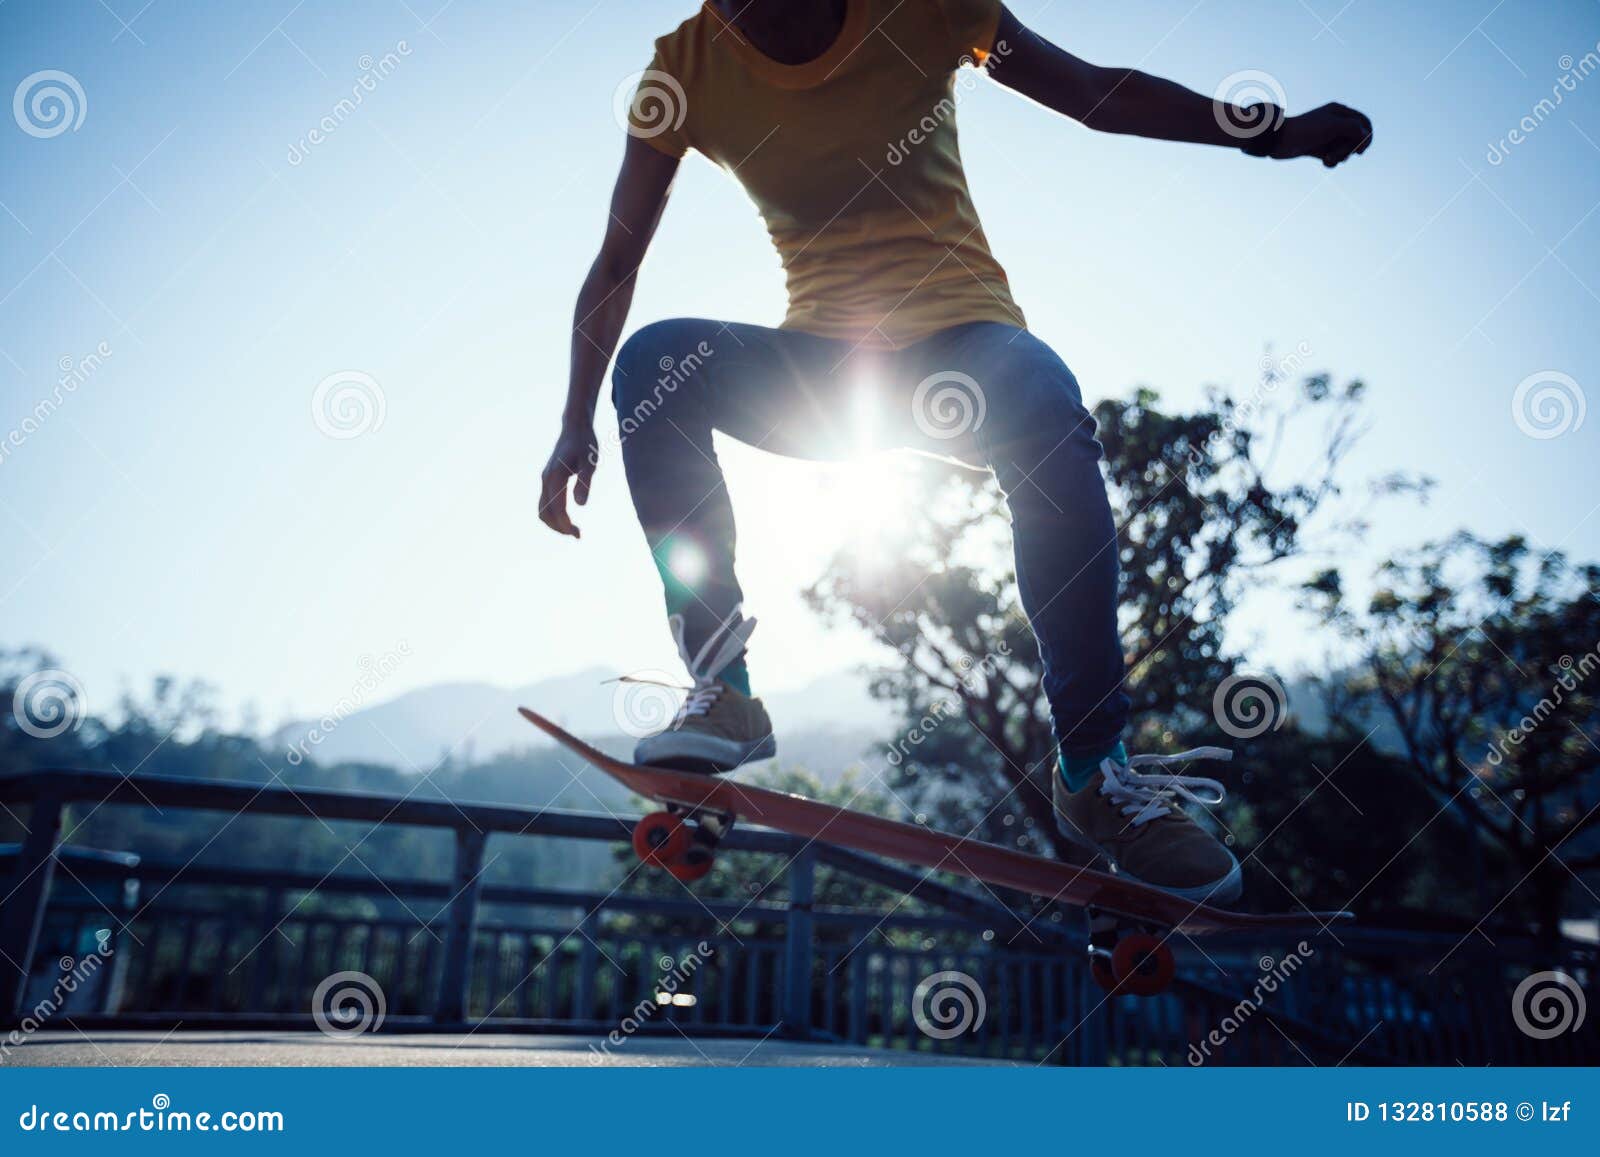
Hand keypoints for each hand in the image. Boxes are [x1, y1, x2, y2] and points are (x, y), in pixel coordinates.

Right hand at [539, 421, 598, 537]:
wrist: (575, 427)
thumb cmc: (586, 443)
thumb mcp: (590, 462)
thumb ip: (584, 482)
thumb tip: (580, 505)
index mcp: (555, 477)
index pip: (557, 508)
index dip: (566, 524)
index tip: (579, 535)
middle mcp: (546, 479)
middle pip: (545, 513)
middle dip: (559, 527)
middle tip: (578, 535)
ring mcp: (545, 479)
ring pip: (542, 509)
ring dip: (555, 523)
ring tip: (573, 530)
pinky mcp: (547, 479)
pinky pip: (545, 503)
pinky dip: (553, 515)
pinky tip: (568, 518)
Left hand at [1274, 102, 1371, 166]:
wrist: (1279, 141)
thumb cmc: (1305, 130)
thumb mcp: (1332, 126)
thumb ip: (1352, 128)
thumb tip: (1366, 135)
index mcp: (1340, 111)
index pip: (1364, 122)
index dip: (1366, 137)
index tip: (1360, 149)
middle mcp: (1335, 122)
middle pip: (1356, 138)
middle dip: (1348, 149)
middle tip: (1335, 154)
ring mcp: (1327, 136)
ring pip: (1345, 149)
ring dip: (1340, 157)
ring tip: (1327, 159)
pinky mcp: (1319, 148)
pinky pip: (1334, 157)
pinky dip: (1332, 161)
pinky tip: (1325, 162)